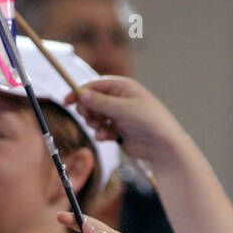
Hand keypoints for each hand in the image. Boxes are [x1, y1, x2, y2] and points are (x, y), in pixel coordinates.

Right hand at [66, 77, 184, 166]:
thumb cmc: (150, 122)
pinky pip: (102, 130)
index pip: (94, 85)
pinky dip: (102, 134)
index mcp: (123, 87)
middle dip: (87, 110)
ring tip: (101, 128)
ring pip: (95, 116)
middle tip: (88, 118)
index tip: (67, 101)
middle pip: (91, 100)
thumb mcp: (124, 109)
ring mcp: (119, 115)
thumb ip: (101, 102)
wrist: (165, 147)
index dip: (79, 92)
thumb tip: (81, 93)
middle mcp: (120, 100)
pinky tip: (108, 138)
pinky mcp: (120, 131)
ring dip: (94, 123)